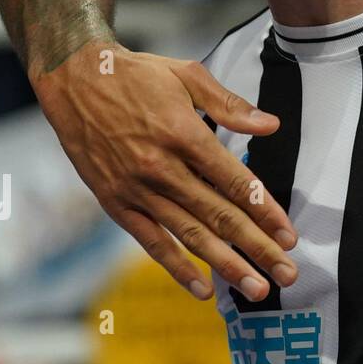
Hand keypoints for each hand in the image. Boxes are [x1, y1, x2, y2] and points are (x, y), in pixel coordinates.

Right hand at [31, 40, 297, 300]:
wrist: (73, 79)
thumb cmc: (137, 74)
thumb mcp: (188, 75)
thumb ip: (230, 105)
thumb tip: (270, 126)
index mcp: (184, 135)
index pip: (235, 183)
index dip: (266, 212)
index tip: (289, 236)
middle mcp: (161, 168)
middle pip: (219, 216)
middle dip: (258, 248)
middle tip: (287, 273)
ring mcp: (137, 189)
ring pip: (190, 235)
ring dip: (227, 265)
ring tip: (256, 287)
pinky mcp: (116, 203)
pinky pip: (151, 241)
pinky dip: (177, 267)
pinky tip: (203, 289)